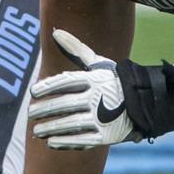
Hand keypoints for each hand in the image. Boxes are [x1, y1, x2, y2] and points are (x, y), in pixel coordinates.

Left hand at [28, 29, 133, 149]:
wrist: (143, 103)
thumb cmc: (113, 81)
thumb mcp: (98, 63)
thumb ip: (75, 49)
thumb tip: (55, 32)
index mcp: (95, 79)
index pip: (67, 81)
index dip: (48, 86)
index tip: (33, 92)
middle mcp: (98, 98)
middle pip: (66, 104)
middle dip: (45, 109)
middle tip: (30, 113)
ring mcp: (103, 117)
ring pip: (72, 123)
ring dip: (52, 127)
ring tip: (36, 131)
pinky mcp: (106, 135)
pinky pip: (83, 140)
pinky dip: (66, 142)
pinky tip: (51, 141)